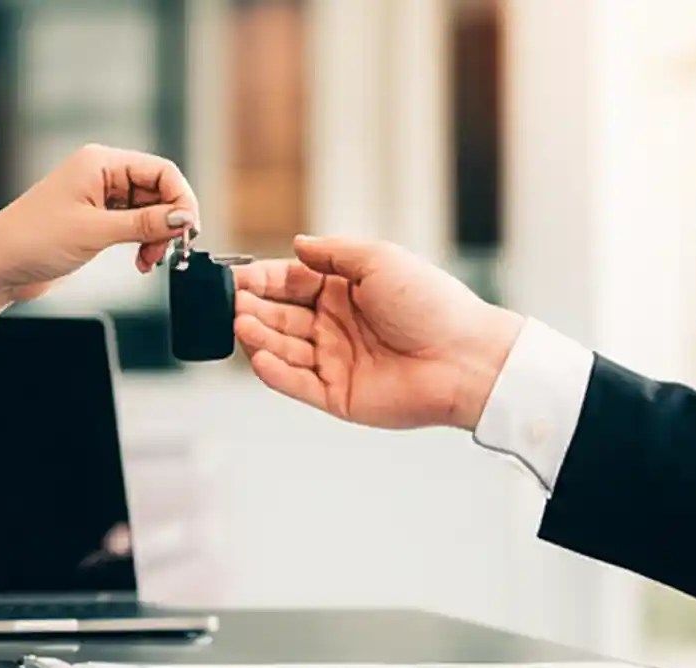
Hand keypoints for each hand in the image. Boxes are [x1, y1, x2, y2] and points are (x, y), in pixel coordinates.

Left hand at [0, 143, 198, 301]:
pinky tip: (140, 261)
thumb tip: (184, 218)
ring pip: (150, 211)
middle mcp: (102, 175)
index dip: (181, 199)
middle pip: (159, 190)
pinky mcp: (97, 220)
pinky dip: (144, 243)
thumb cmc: (32, 240)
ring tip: (148, 260)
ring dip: (157, 236)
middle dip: (169, 221)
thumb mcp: (95, 232)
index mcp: (100, 162)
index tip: (188, 230)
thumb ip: (144, 224)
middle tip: (168, 251)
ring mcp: (99, 198)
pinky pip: (135, 226)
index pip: (162, 171)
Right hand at [232, 235, 523, 429]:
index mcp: (345, 291)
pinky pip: (298, 384)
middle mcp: (336, 326)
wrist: (465, 356)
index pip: (290, 282)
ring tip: (240, 324)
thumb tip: (297, 244)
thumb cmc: (431, 303)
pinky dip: (276, 372)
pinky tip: (259, 356)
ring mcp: (335, 361)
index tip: (235, 277)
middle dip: (253, 308)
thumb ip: (334, 253)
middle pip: (281, 316)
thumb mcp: (380, 260)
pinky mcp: (338, 395)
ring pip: (284, 349)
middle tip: (230, 303)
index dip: (262, 279)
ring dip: (259, 337)